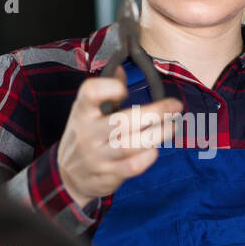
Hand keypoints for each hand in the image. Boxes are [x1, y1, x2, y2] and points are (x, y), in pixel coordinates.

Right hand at [56, 69, 182, 207]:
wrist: (69, 177)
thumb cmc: (84, 137)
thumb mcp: (86, 112)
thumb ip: (104, 92)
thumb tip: (122, 68)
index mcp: (82, 112)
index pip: (90, 93)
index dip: (109, 88)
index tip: (124, 89)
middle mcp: (88, 133)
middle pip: (122, 120)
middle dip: (155, 112)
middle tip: (175, 105)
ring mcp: (97, 156)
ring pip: (131, 145)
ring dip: (158, 134)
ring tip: (172, 126)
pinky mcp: (108, 175)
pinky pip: (132, 166)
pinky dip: (148, 157)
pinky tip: (155, 149)